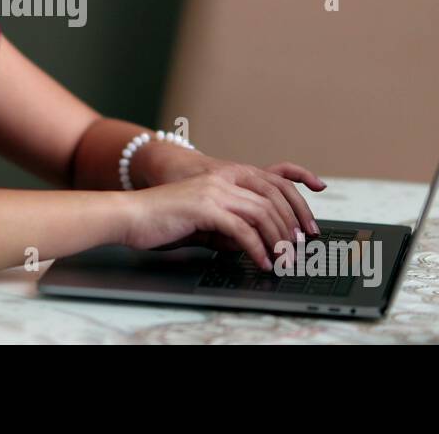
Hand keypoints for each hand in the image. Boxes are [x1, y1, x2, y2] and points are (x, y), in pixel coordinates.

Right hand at [120, 165, 323, 268]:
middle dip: (293, 225)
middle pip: (274, 197)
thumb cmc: (163, 220)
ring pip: (262, 212)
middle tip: (299, 249)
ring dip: (278, 239)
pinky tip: (260, 262)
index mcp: (226, 176)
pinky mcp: (204, 207)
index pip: (275, 182)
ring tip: (283, 260)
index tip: (307, 227)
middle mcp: (224, 178)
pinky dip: (256, 249)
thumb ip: (228, 228)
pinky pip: (241, 229)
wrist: (131, 215)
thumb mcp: (204, 222)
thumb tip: (252, 245)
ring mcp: (214, 190)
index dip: (297, 203)